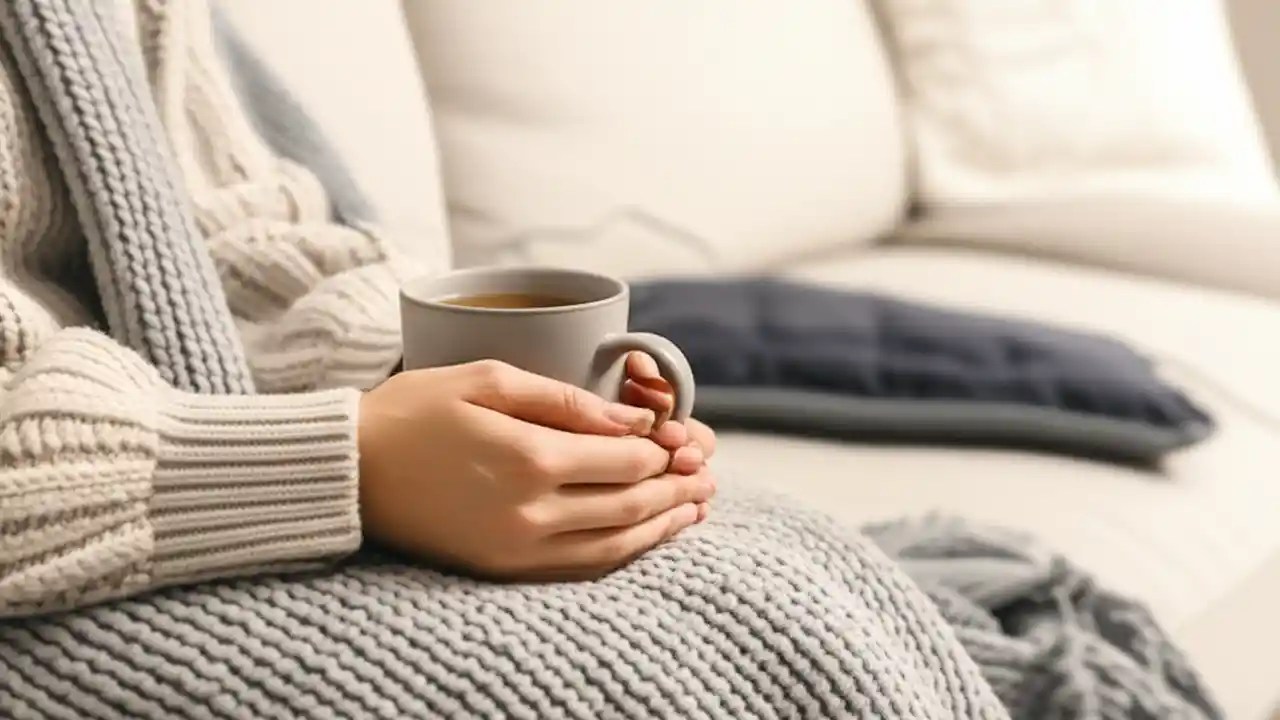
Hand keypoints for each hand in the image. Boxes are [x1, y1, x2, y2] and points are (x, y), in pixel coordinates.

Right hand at [358, 360, 715, 580]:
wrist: (348, 471)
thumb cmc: (414, 411)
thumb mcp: (488, 378)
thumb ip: (566, 400)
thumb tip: (632, 421)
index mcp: (530, 456)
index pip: (626, 460)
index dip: (663, 450)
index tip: (681, 438)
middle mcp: (531, 511)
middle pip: (630, 504)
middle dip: (676, 488)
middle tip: (706, 474)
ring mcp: (517, 548)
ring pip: (614, 545)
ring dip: (662, 526)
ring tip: (694, 508)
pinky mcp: (502, 569)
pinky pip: (581, 569)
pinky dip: (623, 555)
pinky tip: (644, 538)